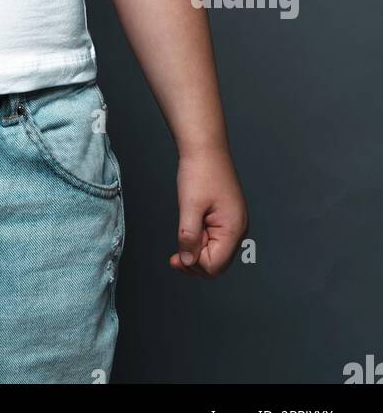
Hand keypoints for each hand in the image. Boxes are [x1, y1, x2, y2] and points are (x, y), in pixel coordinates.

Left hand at [170, 142, 247, 276]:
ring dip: (198, 251)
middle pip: (218, 263)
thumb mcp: (190, 206)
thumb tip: (188, 260)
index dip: (194, 264)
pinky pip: (216, 239)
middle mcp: (239, 229)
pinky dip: (201, 241)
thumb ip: (189, 236)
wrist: (205, 146)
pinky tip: (189, 233)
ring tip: (182, 240)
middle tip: (174, 255)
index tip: (176, 257)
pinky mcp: (227, 216)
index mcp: (233, 228)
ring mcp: (234, 222)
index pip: (215, 266)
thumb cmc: (200, 171)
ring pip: (216, 252)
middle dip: (196, 262)